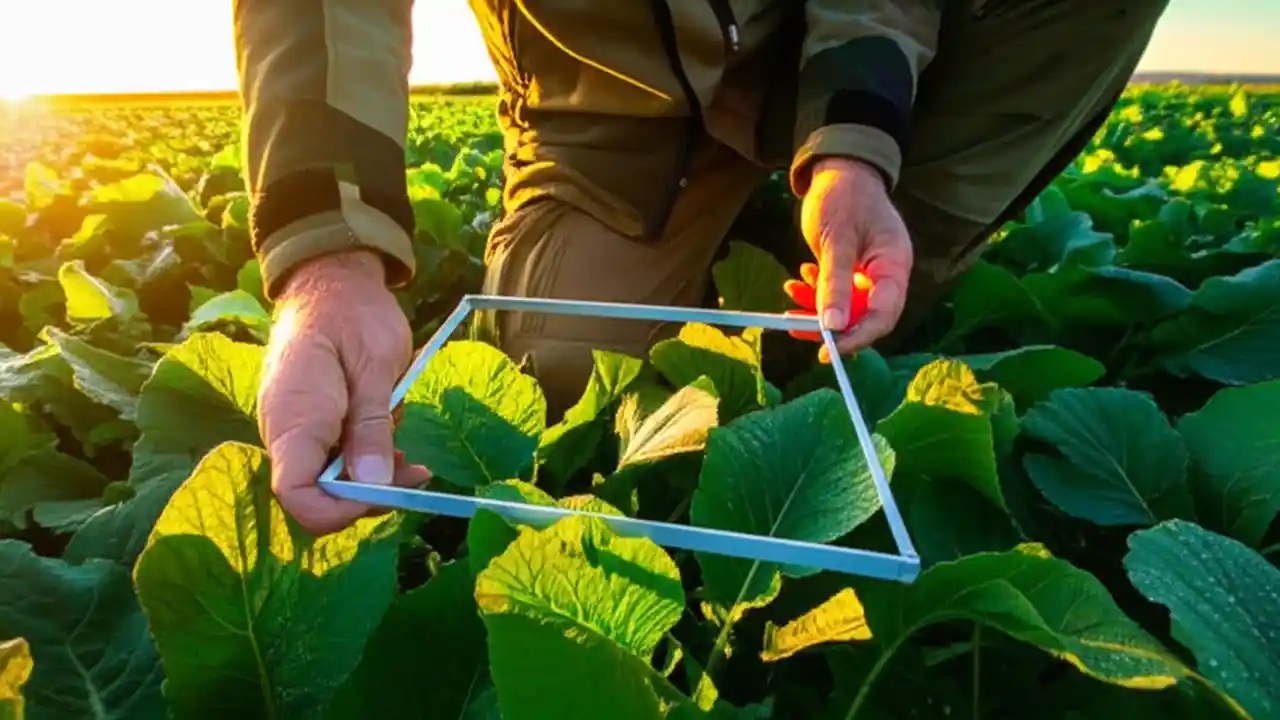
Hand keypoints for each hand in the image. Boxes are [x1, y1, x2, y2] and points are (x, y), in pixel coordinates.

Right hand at [257, 249, 430, 535]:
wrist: (331, 279)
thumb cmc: (353, 313)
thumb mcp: (375, 368)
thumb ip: (370, 426)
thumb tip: (372, 484)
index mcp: (295, 420)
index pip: (297, 496)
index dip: (339, 511)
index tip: (384, 494)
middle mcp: (286, 432)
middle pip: (316, 495)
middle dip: (368, 494)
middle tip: (416, 474)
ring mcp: (295, 428)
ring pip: (329, 479)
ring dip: (372, 476)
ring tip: (410, 457)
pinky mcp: (310, 423)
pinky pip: (333, 457)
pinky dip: (364, 458)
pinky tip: (391, 441)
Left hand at [785, 157, 912, 362]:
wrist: (838, 169)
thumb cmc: (843, 196)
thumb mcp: (836, 239)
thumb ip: (834, 283)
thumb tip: (832, 326)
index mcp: (894, 264)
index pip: (883, 314)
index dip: (858, 336)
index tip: (828, 349)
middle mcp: (887, 274)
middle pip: (865, 317)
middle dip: (832, 325)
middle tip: (797, 327)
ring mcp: (870, 274)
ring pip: (846, 308)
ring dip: (818, 308)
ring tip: (792, 293)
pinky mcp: (853, 272)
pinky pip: (836, 295)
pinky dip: (816, 294)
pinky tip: (797, 282)